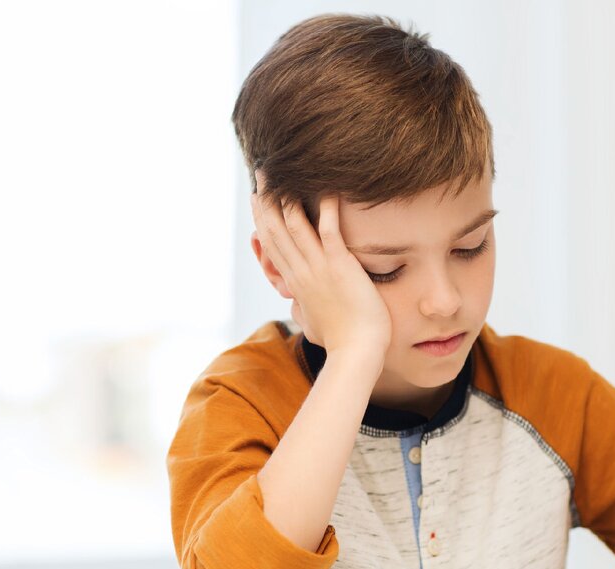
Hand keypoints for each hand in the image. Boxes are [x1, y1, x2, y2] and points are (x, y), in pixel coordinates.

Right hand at [251, 172, 391, 359]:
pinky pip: (329, 229)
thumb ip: (305, 310)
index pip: (273, 245)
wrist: (356, 353)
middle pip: (275, 229)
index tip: (258, 199)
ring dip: (286, 195)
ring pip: (293, 224)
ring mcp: (318, 267)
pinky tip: (326, 187)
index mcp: (295, 283)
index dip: (263, 219)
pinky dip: (326, 207)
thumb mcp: (314, 322)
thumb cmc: (341, 342)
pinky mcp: (338, 265)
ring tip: (283, 170)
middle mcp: (301, 272)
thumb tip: (299, 309)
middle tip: (262, 172)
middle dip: (266, 198)